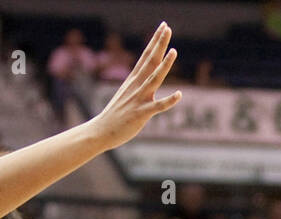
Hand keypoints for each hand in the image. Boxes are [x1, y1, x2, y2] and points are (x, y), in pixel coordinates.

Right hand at [88, 23, 181, 150]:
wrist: (101, 130)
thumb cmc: (116, 114)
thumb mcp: (127, 93)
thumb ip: (139, 84)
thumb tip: (148, 76)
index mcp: (134, 80)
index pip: (146, 55)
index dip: (155, 41)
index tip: (163, 26)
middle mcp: (137, 85)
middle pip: (150, 61)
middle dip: (159, 44)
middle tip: (167, 28)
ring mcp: (139, 98)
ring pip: (154, 79)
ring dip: (164, 65)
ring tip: (174, 51)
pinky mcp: (141, 113)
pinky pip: (157, 106)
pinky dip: (169, 101)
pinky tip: (179, 94)